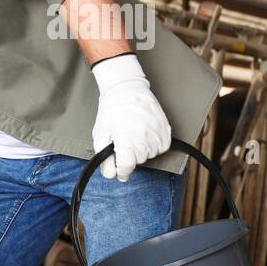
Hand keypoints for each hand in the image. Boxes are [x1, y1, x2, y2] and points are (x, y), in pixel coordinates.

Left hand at [90, 53, 170, 180]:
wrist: (128, 90)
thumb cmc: (112, 112)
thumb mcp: (101, 135)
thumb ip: (104, 158)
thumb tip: (110, 175)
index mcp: (127, 141)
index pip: (127, 167)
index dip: (121, 171)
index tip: (118, 171)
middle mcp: (145, 139)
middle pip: (138, 161)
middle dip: (129, 156)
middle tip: (122, 140)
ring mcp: (158, 135)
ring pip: (149, 155)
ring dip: (141, 150)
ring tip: (133, 133)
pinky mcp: (166, 131)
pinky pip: (161, 148)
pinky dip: (153, 145)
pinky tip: (144, 134)